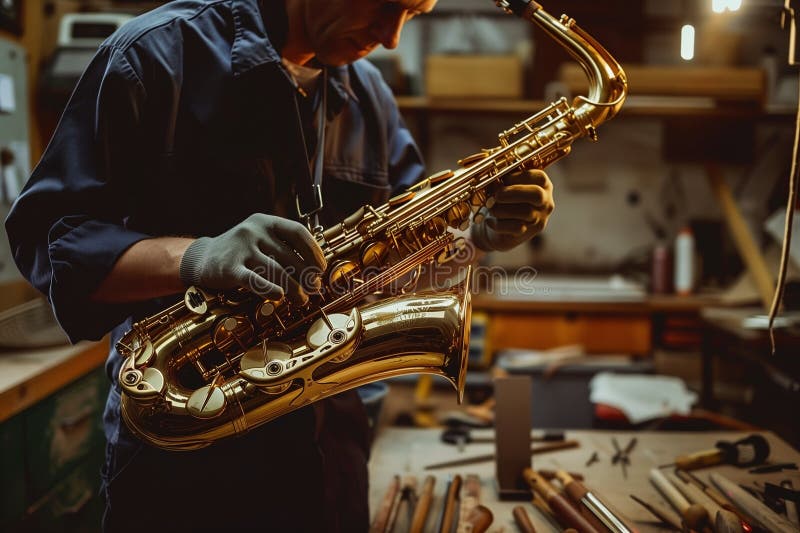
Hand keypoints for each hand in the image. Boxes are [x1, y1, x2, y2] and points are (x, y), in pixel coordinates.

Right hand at [179, 214, 326, 303]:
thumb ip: (283, 248)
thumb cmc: (239, 252)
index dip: (314, 251)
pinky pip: (254, 280)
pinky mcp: (229, 268)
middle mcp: (254, 231)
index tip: (321, 268)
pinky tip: (280, 296)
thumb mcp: (260, 240)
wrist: (200, 258)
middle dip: (306, 275)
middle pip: (289, 255)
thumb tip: (314, 270)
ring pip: (276, 270)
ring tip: (302, 299)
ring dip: (294, 288)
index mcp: (265, 222)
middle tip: (315, 289)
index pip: (297, 232)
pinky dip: (269, 289)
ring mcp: (241, 248)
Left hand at [470, 169, 553, 251]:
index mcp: (543, 185)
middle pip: (537, 194)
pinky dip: (498, 224)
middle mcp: (545, 202)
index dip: (519, 176)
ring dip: (502, 209)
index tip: (503, 179)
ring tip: (490, 208)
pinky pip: (516, 228)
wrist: (500, 229)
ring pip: (526, 212)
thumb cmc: (504, 202)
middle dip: (513, 192)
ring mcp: (539, 219)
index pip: (539, 177)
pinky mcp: (528, 233)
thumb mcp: (507, 187)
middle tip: (497, 195)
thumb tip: (493, 182)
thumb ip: (504, 182)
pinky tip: (489, 221)